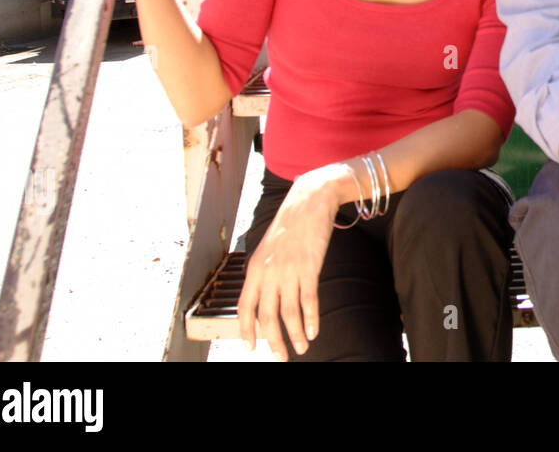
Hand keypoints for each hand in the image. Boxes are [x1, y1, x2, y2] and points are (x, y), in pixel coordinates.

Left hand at [237, 164, 349, 360]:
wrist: (309, 201)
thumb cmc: (291, 225)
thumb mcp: (268, 248)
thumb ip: (264, 273)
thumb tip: (265, 298)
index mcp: (254, 269)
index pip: (245, 307)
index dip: (246, 331)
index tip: (250, 348)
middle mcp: (268, 272)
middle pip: (267, 317)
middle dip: (274, 342)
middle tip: (281, 357)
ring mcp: (288, 270)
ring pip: (288, 313)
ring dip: (295, 335)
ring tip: (302, 348)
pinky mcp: (309, 267)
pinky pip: (308, 301)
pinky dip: (311, 319)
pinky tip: (314, 331)